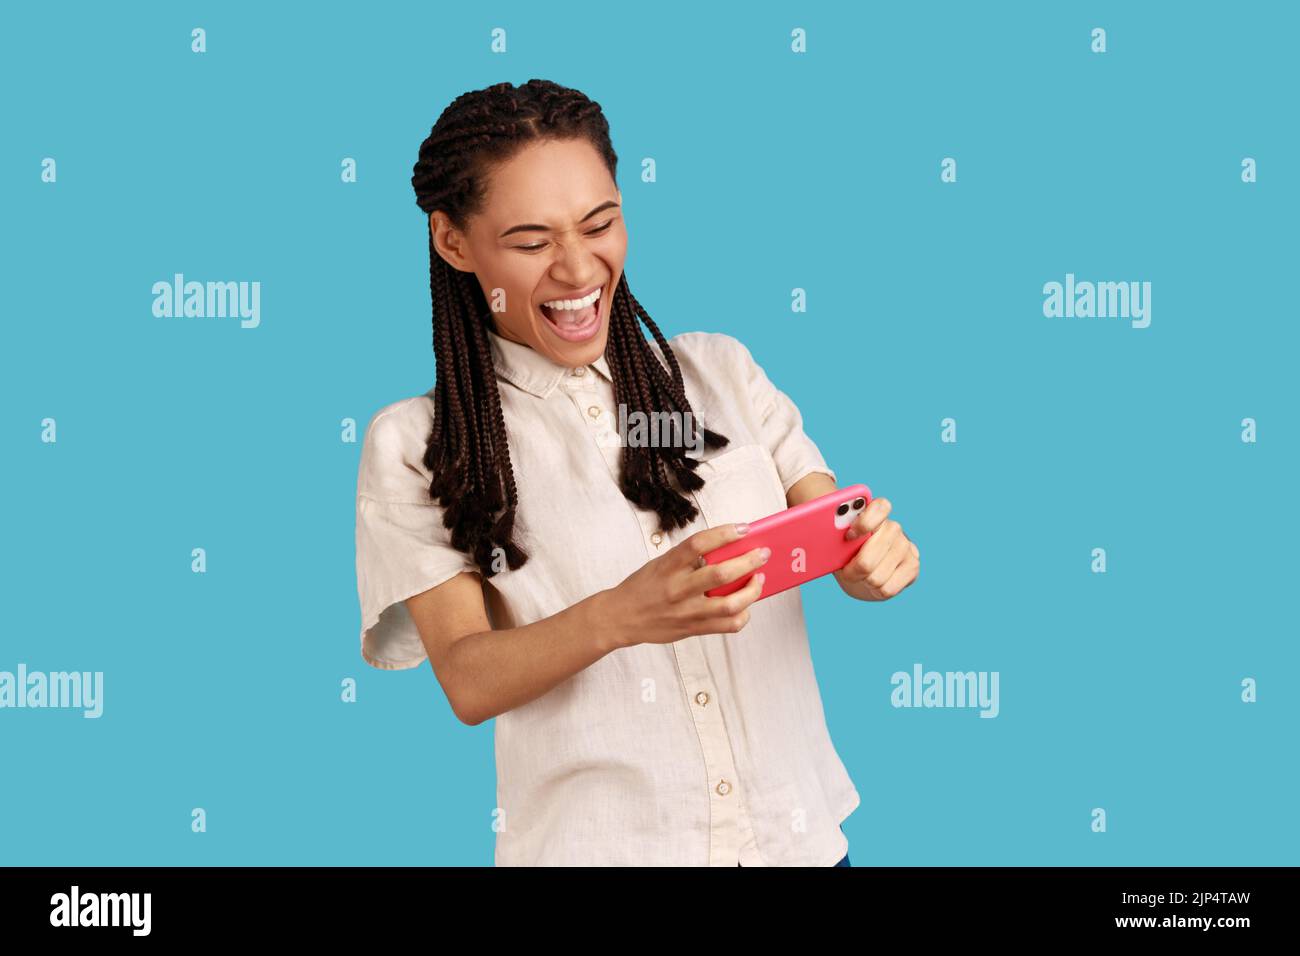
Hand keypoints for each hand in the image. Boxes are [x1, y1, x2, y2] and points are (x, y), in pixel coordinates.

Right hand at [598, 523, 770, 648]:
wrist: (621, 617)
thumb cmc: (644, 587)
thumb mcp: (662, 564)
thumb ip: (689, 559)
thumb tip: (726, 550)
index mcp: (669, 566)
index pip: (699, 544)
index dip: (724, 533)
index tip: (744, 528)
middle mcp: (678, 588)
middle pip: (721, 574)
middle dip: (748, 562)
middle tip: (762, 554)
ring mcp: (687, 611)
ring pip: (730, 604)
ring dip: (752, 591)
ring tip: (759, 580)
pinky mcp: (693, 629)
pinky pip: (727, 626)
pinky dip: (743, 615)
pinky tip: (745, 606)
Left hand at [833, 497, 918, 601]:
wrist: (861, 573)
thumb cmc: (844, 554)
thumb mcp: (832, 544)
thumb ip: (827, 535)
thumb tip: (806, 536)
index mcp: (874, 513)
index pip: (881, 507)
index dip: (865, 522)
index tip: (849, 535)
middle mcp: (894, 528)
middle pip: (873, 550)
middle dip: (855, 566)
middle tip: (847, 569)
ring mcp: (906, 547)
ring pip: (877, 575)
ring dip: (863, 581)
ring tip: (861, 576)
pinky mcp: (913, 566)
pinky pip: (888, 588)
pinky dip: (875, 591)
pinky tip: (874, 583)